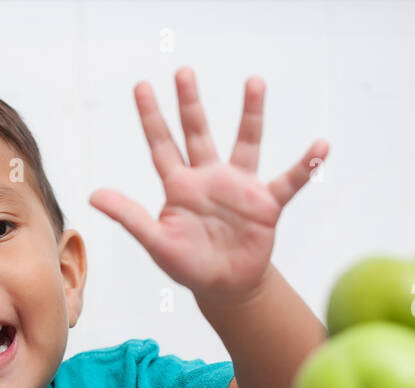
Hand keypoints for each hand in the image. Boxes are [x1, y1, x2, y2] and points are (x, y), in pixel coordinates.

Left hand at [90, 68, 327, 305]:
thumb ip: (129, 216)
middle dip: (190, 103)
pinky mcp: (266, 204)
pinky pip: (289, 180)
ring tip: (254, 82)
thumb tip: (93, 195)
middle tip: (183, 71)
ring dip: (250, 115)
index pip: (161, 145)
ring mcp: (239, 187)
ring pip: (246, 143)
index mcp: (179, 186)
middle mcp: (209, 178)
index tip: (142, 86)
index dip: (151, 117)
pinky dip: (306, 166)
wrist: (226, 287)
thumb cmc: (189, 264)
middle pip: (198, 132)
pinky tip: (321, 147)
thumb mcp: (156, 242)